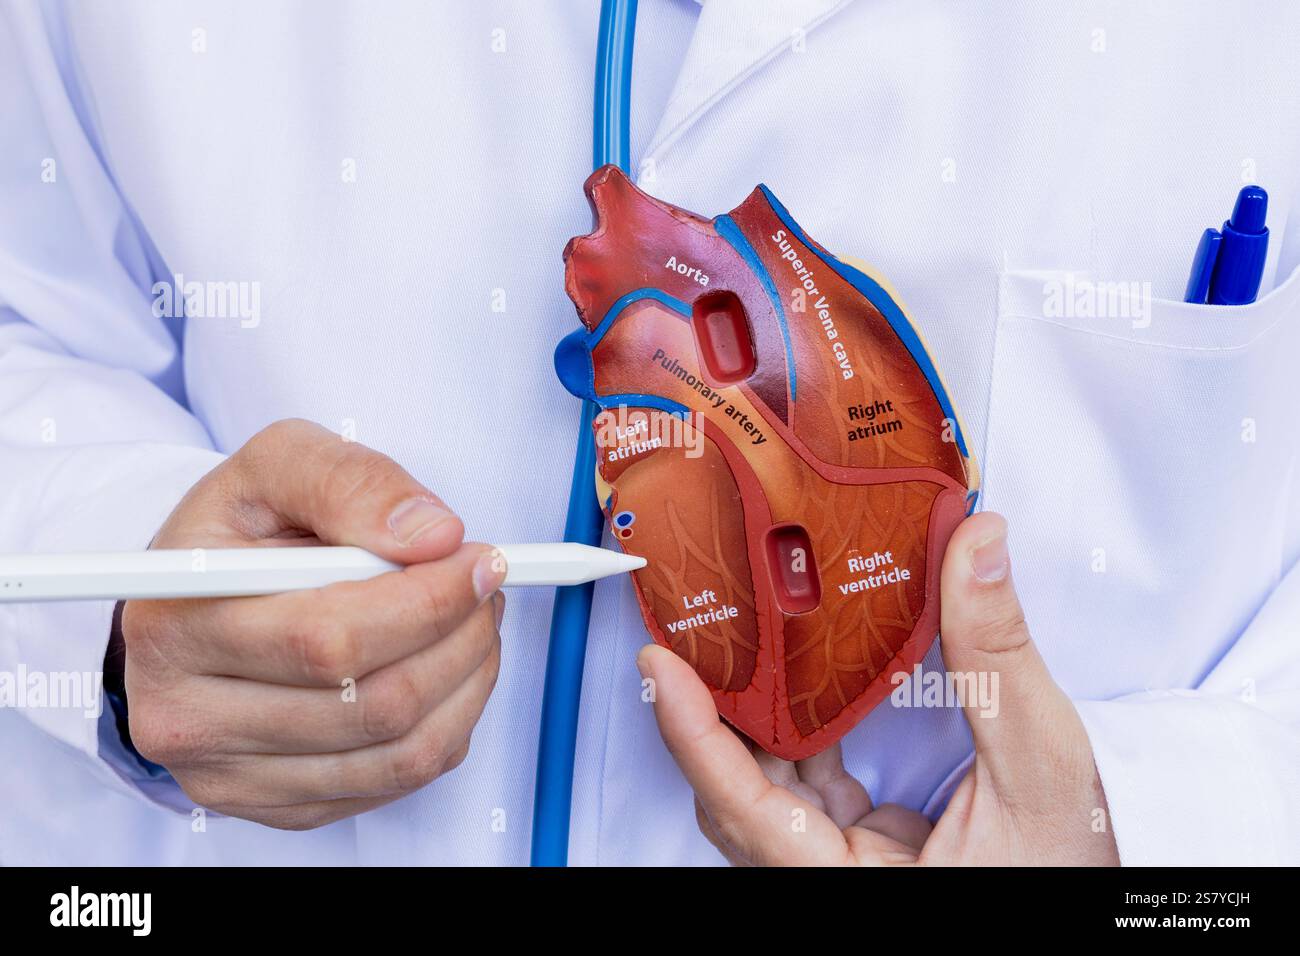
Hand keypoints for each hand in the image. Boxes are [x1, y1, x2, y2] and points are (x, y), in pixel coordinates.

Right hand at [119, 419, 505, 828]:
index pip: (327, 639)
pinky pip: (398, 781)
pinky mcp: (278, 807)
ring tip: (475, 621)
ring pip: (399, 752)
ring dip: (468, 680)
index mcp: (174, 626)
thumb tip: (434, 535)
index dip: (427, 602)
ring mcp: (232, 777)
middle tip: (484, 586)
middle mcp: (188, 719)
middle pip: (372, 704)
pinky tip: (448, 669)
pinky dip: (450, 723)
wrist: (190, 601)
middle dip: (459, 636)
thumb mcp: (275, 465)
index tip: (476, 560)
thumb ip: (349, 482)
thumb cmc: (236, 533)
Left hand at [638, 512, 1118, 864]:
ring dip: (755, 721)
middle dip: (711, 717)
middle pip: (740, 799)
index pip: (745, 811)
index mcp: (853, 885)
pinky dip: (801, 734)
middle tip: (690, 638)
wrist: (1112, 893)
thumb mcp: (1041, 761)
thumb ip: (997, 656)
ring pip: (767, 794)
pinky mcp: (860, 852)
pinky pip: (806, 791)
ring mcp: (841, 867)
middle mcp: (830, 880)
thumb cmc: (1075, 868)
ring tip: (739, 646)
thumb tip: (976, 549)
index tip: (661, 669)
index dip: (692, 736)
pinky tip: (807, 682)